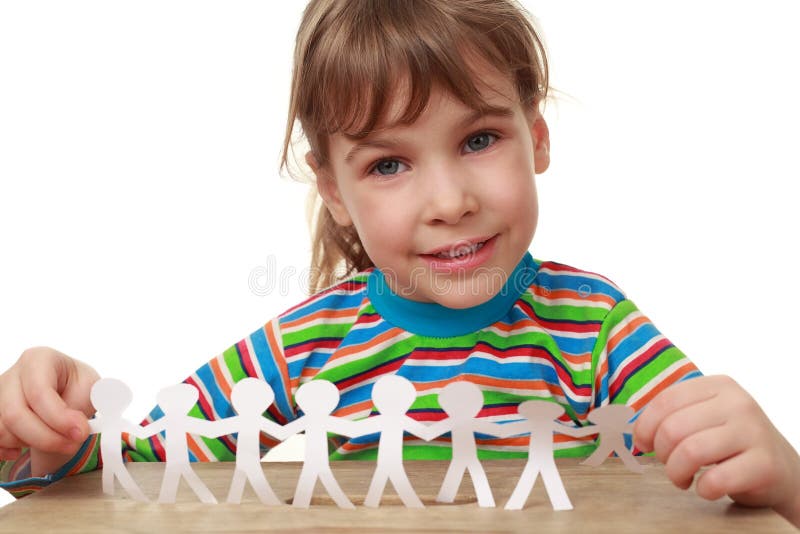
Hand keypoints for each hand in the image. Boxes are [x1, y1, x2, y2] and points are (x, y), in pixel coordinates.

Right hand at [0, 347, 99, 475]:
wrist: (66, 392)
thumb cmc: (77, 387)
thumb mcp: (92, 388)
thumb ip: (87, 404)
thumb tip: (79, 428)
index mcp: (39, 359)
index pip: (39, 393)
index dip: (59, 418)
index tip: (80, 432)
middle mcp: (13, 374)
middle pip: (15, 415)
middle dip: (46, 438)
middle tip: (72, 444)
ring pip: (2, 430)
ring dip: (30, 443)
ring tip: (52, 437)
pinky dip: (7, 451)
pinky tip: (24, 448)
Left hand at [634, 375, 799, 526]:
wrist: (780, 469)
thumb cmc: (730, 443)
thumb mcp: (705, 417)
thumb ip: (673, 415)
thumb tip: (633, 431)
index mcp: (719, 386)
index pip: (666, 400)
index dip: (645, 427)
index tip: (644, 444)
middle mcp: (739, 403)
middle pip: (673, 428)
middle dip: (661, 454)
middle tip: (669, 465)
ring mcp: (754, 432)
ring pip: (690, 452)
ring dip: (676, 473)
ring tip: (682, 479)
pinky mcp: (765, 464)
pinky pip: (716, 479)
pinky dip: (703, 489)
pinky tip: (706, 488)